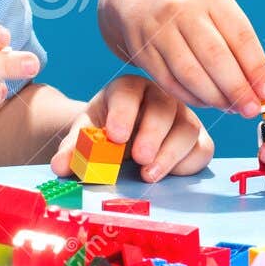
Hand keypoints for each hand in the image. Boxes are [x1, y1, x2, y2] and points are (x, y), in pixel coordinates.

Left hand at [50, 74, 213, 181]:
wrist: (119, 141)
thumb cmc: (104, 134)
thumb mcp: (85, 137)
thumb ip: (74, 149)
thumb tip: (61, 166)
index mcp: (127, 89)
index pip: (128, 92)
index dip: (123, 112)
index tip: (115, 136)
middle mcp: (159, 97)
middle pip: (164, 107)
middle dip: (152, 133)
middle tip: (139, 158)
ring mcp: (181, 116)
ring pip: (188, 128)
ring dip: (170, 153)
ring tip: (149, 174)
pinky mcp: (197, 138)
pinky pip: (203, 148)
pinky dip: (189, 162)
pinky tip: (172, 175)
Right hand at [98, 0, 264, 116]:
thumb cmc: (192, 6)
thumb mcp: (218, 8)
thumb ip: (240, 45)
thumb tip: (264, 90)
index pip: (240, 36)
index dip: (257, 68)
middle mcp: (182, 11)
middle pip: (215, 57)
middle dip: (238, 89)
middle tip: (252, 110)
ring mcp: (158, 30)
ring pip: (190, 74)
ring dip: (215, 98)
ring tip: (233, 109)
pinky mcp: (141, 50)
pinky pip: (170, 82)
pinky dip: (192, 98)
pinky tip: (208, 103)